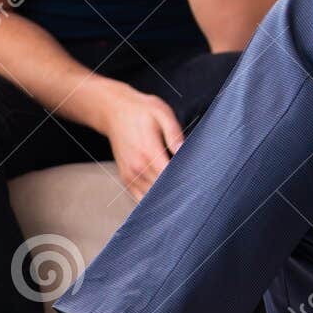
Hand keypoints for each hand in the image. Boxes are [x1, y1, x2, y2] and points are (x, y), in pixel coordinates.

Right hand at [95, 82, 184, 201]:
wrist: (115, 112)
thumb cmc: (141, 111)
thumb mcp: (161, 112)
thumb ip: (174, 132)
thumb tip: (182, 150)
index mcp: (148, 151)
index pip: (168, 176)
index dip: (183, 181)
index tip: (197, 182)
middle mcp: (137, 167)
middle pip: (161, 190)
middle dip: (178, 191)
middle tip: (194, 190)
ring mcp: (130, 174)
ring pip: (150, 198)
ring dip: (165, 198)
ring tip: (181, 194)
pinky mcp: (126, 178)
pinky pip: (138, 198)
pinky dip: (151, 201)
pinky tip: (164, 198)